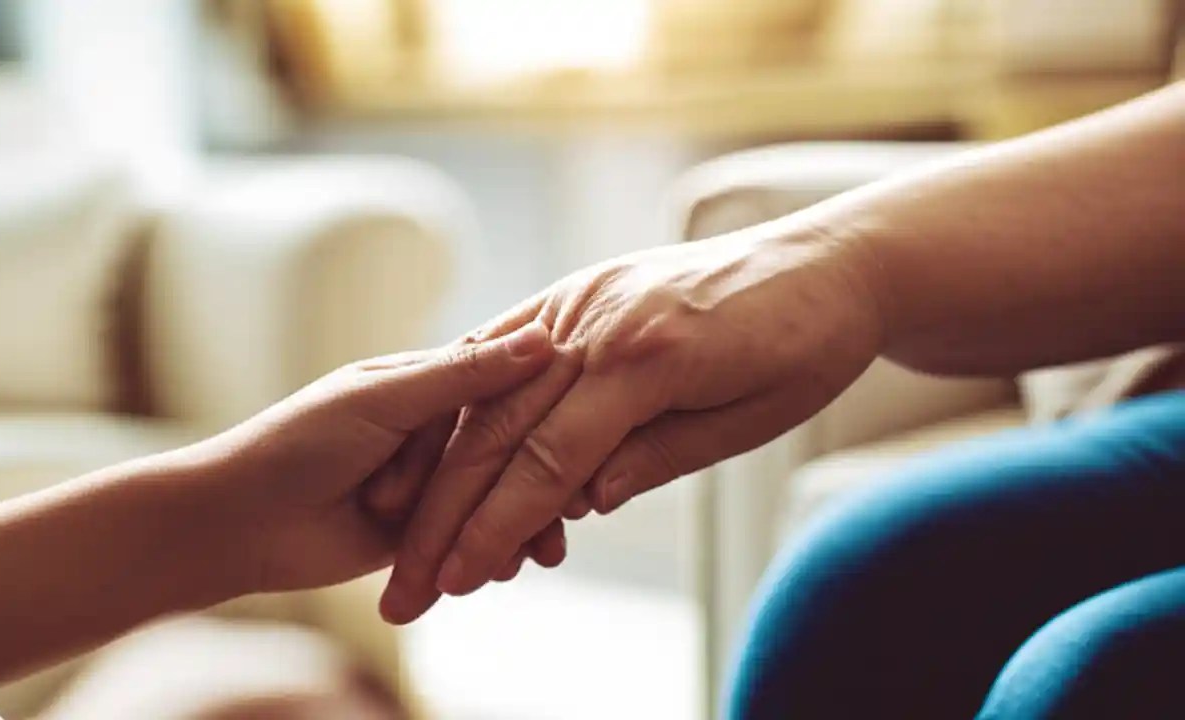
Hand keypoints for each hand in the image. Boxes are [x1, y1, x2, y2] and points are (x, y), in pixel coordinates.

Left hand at [195, 322, 554, 594]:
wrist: (238, 525)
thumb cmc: (299, 445)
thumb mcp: (386, 401)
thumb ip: (463, 377)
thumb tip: (544, 338)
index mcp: (423, 381)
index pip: (502, 384)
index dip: (544, 402)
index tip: (588, 416)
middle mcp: (429, 430)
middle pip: (506, 447)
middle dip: (540, 475)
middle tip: (582, 501)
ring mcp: (425, 484)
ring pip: (493, 496)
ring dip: (521, 520)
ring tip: (548, 549)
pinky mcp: (418, 535)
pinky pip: (468, 539)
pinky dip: (492, 551)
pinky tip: (515, 565)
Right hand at [379, 222, 885, 622]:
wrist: (826, 261)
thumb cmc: (806, 346)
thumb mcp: (749, 421)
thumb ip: (657, 457)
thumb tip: (582, 500)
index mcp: (649, 357)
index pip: (551, 458)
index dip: (497, 525)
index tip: (457, 578)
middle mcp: (600, 319)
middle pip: (499, 428)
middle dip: (447, 513)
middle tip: (410, 581)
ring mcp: (582, 296)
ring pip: (489, 391)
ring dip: (443, 467)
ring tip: (413, 531)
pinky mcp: (577, 289)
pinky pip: (502, 346)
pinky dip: (466, 400)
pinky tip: (437, 447)